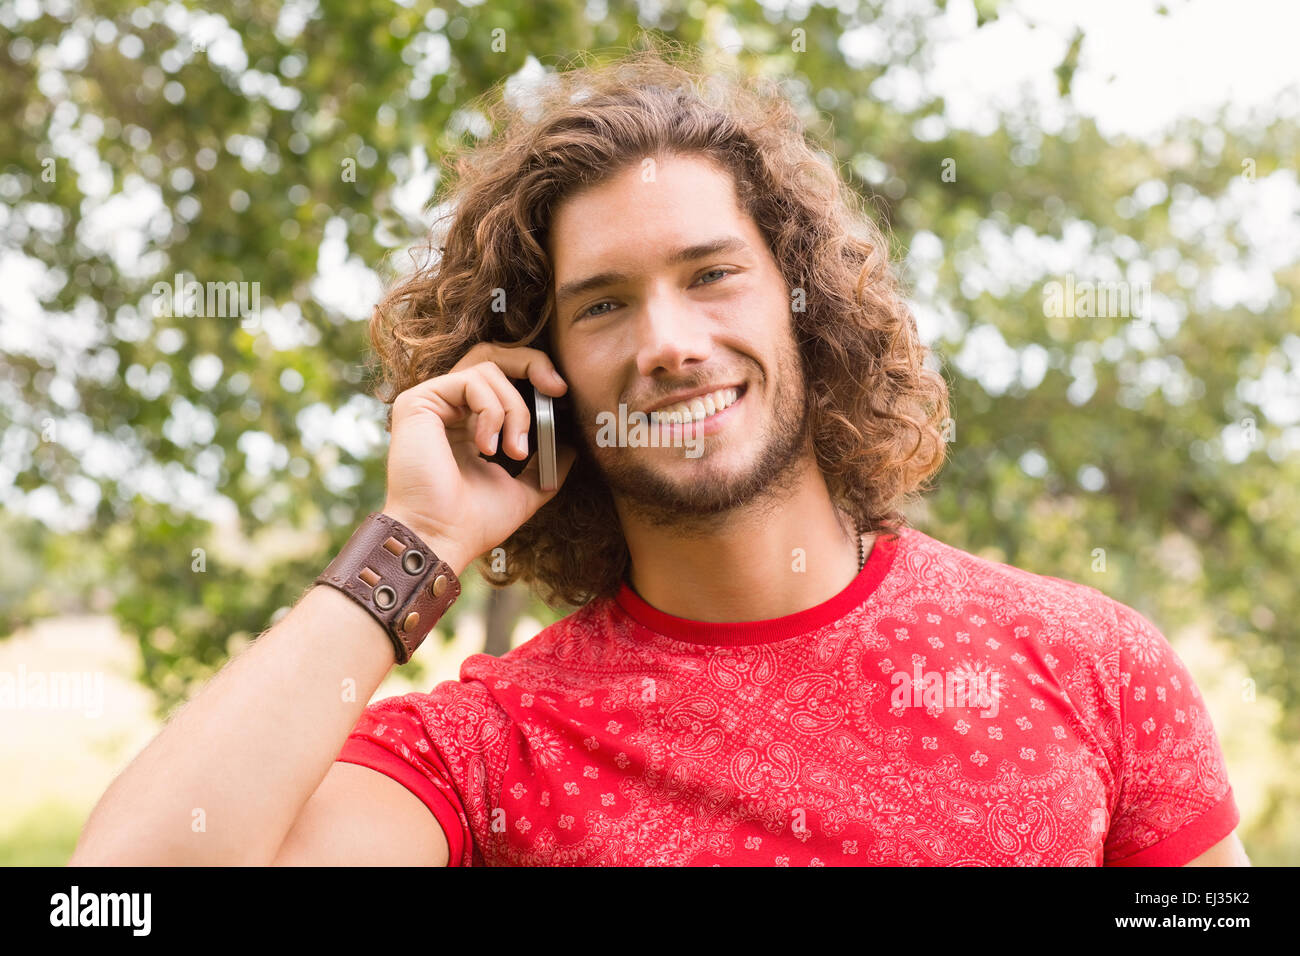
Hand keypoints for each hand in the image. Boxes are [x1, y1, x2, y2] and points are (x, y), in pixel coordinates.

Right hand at [380, 341, 577, 575]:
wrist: (441, 539)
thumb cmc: (473, 523)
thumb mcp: (523, 491)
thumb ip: (545, 467)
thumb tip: (570, 446)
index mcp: (467, 424)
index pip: (500, 377)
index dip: (533, 374)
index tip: (561, 393)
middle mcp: (447, 408)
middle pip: (491, 355)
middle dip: (531, 364)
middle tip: (556, 389)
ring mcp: (430, 403)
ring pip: (487, 368)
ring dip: (514, 409)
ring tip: (513, 451)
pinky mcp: (418, 402)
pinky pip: (470, 380)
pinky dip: (492, 410)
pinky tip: (488, 447)